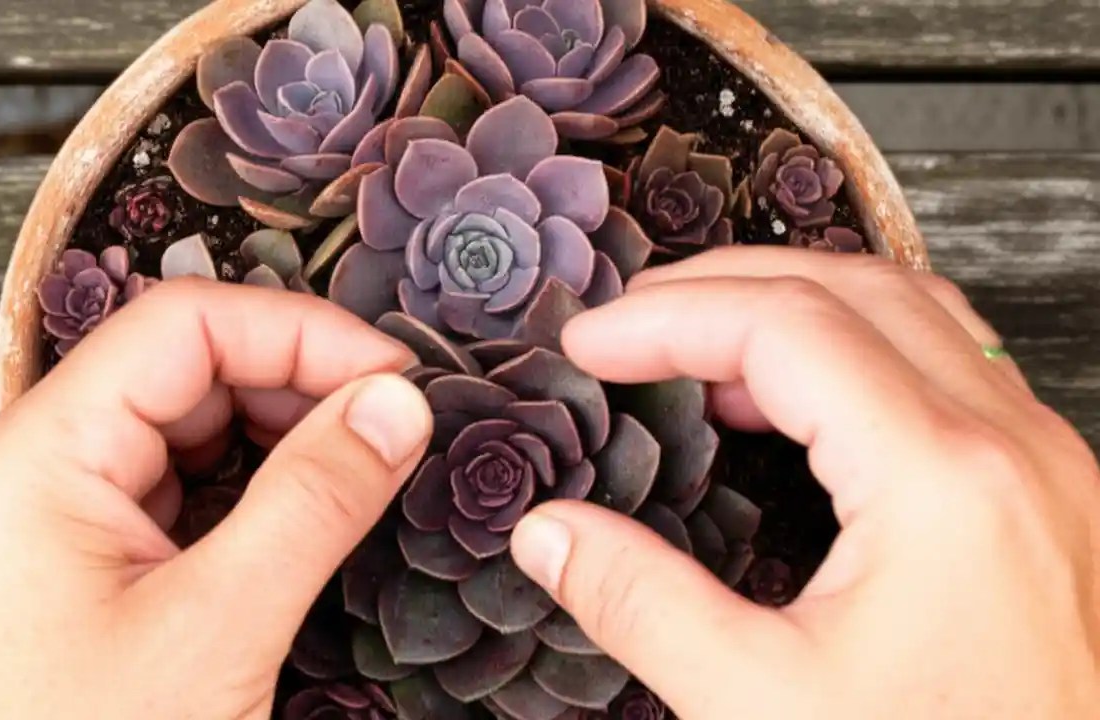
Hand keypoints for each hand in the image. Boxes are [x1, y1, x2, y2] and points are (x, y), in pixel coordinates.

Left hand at [0, 280, 431, 718]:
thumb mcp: (218, 630)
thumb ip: (314, 500)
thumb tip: (395, 406)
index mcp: (31, 461)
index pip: (180, 331)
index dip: (300, 334)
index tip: (393, 375)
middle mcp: (30, 471)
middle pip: (184, 370)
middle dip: (298, 384)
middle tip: (393, 423)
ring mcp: (54, 518)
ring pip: (189, 428)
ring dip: (284, 435)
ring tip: (364, 465)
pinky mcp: (85, 564)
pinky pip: (182, 489)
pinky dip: (255, 488)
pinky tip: (310, 508)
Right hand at [510, 248, 1099, 718]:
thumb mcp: (763, 707)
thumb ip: (640, 605)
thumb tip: (549, 535)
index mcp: (941, 480)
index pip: (783, 327)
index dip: (666, 321)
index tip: (590, 343)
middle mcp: (1011, 449)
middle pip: (849, 289)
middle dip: (722, 288)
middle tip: (632, 320)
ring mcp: (1048, 468)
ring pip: (912, 312)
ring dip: (797, 303)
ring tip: (701, 341)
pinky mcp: (1052, 500)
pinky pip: (952, 368)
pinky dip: (859, 349)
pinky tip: (801, 402)